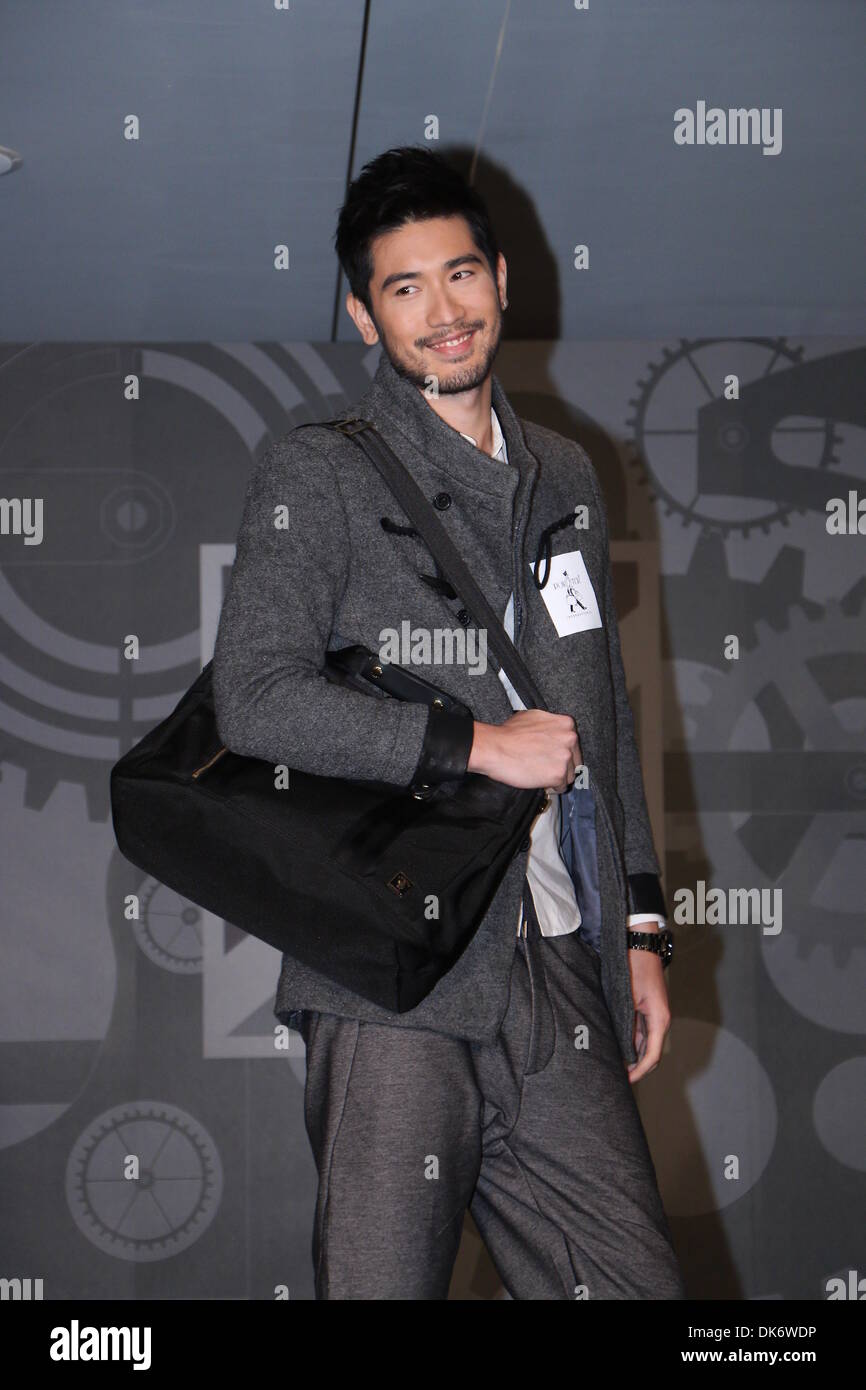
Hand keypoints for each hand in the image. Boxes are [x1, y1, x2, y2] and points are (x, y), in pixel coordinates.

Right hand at [467, 710, 581, 790]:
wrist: (495, 748)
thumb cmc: (508, 734)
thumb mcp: (533, 717)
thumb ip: (549, 725)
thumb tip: (552, 731)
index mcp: (566, 724)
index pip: (573, 744)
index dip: (561, 752)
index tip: (552, 756)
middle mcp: (570, 739)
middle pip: (574, 760)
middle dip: (561, 765)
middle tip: (545, 767)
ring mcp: (566, 757)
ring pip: (569, 775)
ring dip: (557, 777)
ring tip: (540, 774)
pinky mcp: (559, 774)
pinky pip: (561, 787)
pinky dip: (552, 787)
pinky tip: (540, 781)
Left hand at [626, 937, 670, 1082]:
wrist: (638, 944)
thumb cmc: (634, 967)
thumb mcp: (627, 997)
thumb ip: (626, 1024)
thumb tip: (621, 1048)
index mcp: (660, 1019)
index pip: (652, 1055)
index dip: (640, 1071)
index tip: (626, 1081)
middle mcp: (660, 1020)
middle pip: (650, 1053)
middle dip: (636, 1068)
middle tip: (617, 1079)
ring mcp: (654, 1015)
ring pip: (645, 1044)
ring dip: (633, 1056)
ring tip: (615, 1066)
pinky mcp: (646, 1010)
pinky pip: (640, 1033)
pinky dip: (631, 1043)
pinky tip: (617, 1047)